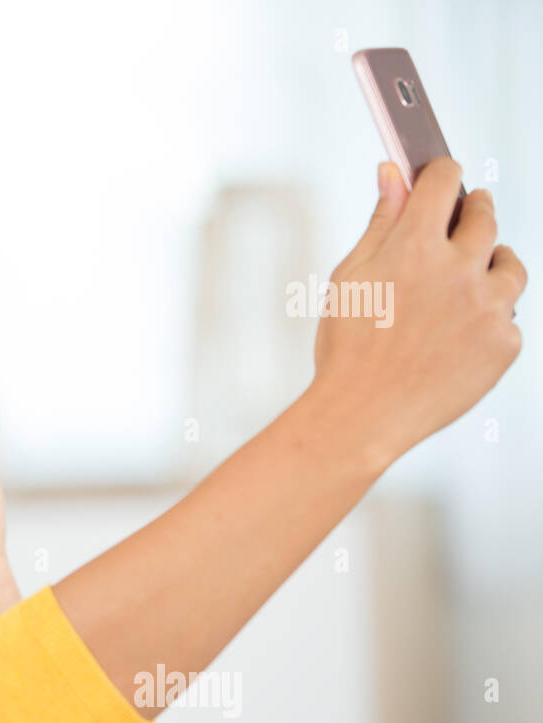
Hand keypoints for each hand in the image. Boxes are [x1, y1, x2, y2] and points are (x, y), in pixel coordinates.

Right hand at [311, 158, 525, 464]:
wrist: (362, 416)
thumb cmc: (347, 351)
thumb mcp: (350, 278)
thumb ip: (380, 222)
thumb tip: (392, 175)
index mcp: (413, 247)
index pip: (442, 182)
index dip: (440, 172)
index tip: (440, 176)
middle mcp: (458, 270)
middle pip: (484, 216)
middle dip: (472, 212)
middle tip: (461, 220)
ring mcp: (487, 307)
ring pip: (510, 265)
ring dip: (491, 264)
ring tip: (465, 284)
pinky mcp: (504, 343)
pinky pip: (508, 316)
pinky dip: (488, 318)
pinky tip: (457, 333)